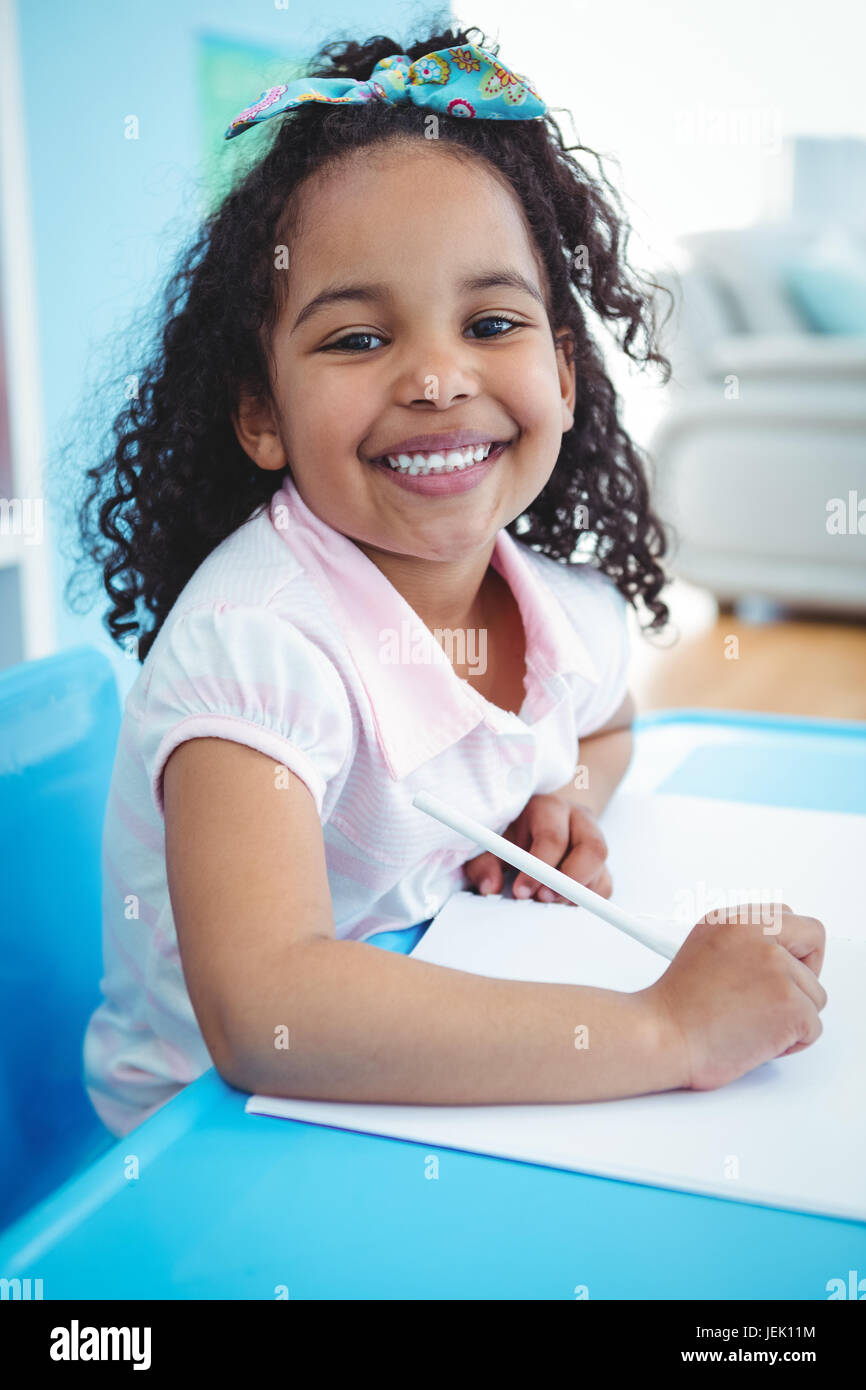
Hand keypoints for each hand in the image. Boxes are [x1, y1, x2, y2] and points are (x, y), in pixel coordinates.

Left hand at [462, 793, 612, 903]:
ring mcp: (595, 839)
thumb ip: (485, 863)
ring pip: (600, 869)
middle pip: (592, 850)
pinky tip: (562, 900)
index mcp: (549, 808)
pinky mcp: (601, 862)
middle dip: (568, 881)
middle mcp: (579, 820)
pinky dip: (586, 899)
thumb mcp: (492, 842)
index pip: (553, 838)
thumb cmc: (512, 831)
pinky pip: (605, 884)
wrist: (535, 820)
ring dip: (576, 892)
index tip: (521, 892)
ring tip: (548, 900)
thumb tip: (490, 887)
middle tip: (543, 899)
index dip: (539, 868)